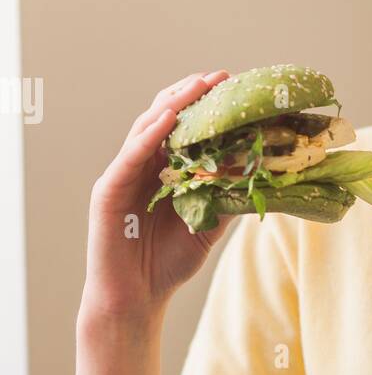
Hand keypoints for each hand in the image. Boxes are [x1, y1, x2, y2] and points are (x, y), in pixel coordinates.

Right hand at [82, 70, 237, 319]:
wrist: (136, 298)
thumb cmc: (167, 263)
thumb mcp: (208, 224)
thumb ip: (227, 196)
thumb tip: (260, 172)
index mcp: (163, 170)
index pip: (184, 127)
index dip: (205, 105)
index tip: (233, 86)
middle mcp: (141, 165)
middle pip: (163, 117)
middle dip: (191, 94)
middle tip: (220, 77)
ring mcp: (122, 175)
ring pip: (145, 129)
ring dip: (172, 104)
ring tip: (197, 87)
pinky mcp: (107, 191)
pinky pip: (129, 156)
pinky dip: (148, 135)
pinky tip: (168, 119)